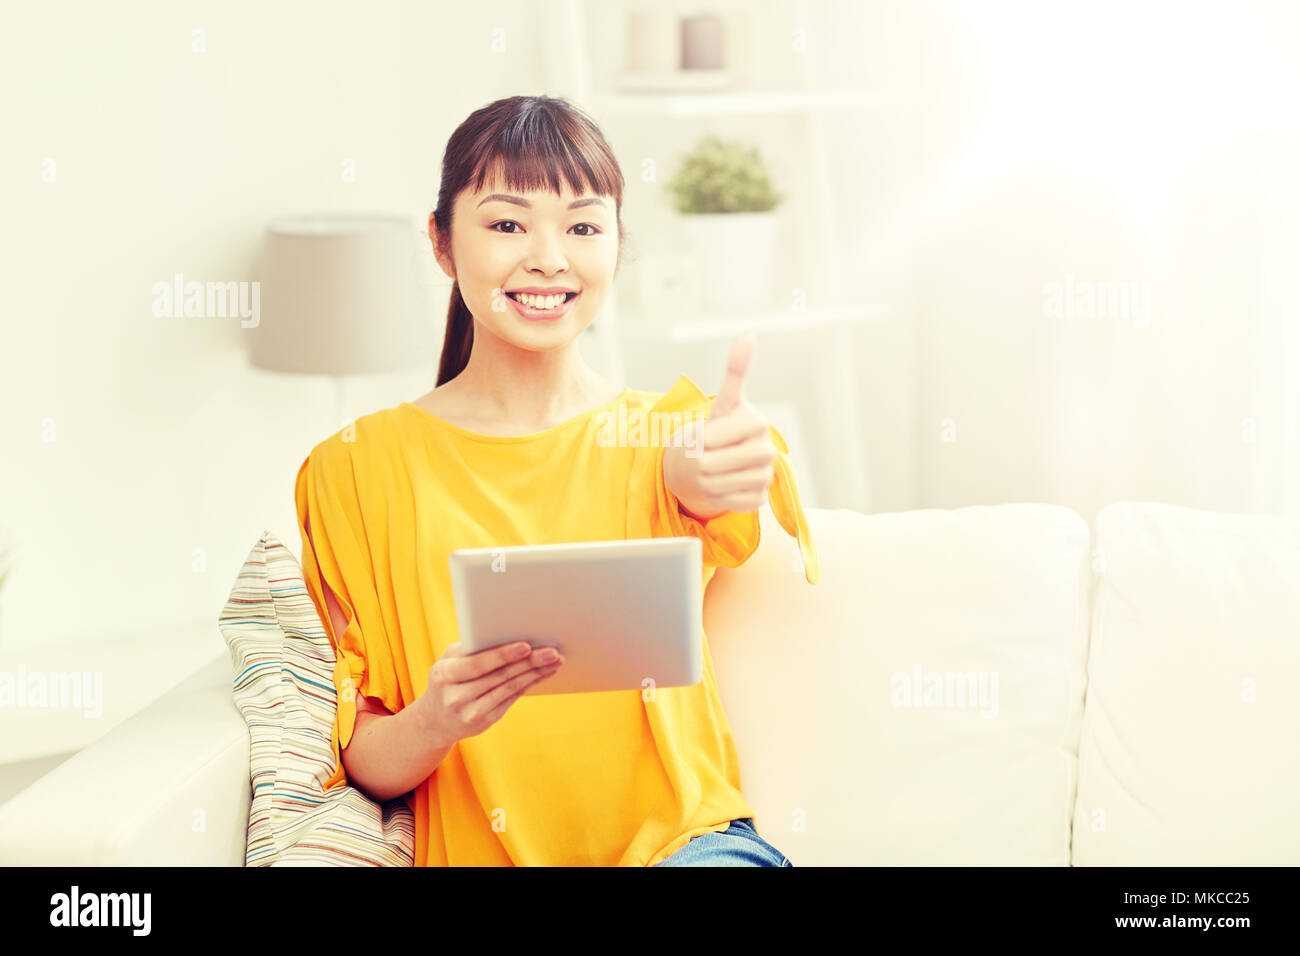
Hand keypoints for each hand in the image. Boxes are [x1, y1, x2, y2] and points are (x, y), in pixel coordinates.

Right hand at [417, 640, 563, 746]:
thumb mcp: (449, 661)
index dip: (502, 655)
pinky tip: (543, 673)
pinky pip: (511, 698)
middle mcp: (456, 697)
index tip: (526, 645)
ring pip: (509, 688)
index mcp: (444, 675)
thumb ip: (472, 650)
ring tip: (555, 660)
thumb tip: (510, 634)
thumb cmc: (448, 678)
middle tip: (552, 651)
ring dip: (535, 673)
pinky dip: (529, 684)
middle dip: (529, 662)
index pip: (477, 664)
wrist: (435, 719)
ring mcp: (471, 712)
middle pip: (499, 677)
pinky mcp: (485, 721)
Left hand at [664, 334, 776, 520]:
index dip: (704, 439)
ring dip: (707, 480)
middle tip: (705, 455)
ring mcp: (767, 476)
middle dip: (702, 461)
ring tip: (711, 470)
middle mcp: (767, 449)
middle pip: (715, 464)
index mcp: (756, 423)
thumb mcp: (722, 402)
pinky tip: (722, 485)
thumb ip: (735, 371)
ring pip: (721, 484)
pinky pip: (731, 502)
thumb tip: (748, 337)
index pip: (717, 437)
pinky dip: (719, 496)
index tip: (704, 436)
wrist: (719, 461)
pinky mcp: (761, 498)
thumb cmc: (719, 429)